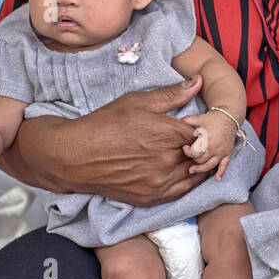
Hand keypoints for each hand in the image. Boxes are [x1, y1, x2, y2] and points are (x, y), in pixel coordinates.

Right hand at [29, 76, 210, 206]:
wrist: (75, 157)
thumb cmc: (105, 124)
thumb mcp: (138, 102)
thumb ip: (172, 94)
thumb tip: (198, 80)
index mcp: (167, 133)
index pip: (203, 132)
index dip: (203, 128)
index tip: (197, 125)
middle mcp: (167, 160)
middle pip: (202, 154)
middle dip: (203, 146)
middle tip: (199, 139)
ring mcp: (160, 182)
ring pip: (196, 174)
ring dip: (199, 164)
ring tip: (193, 153)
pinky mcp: (152, 198)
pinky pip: (183, 191)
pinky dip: (189, 180)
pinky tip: (186, 170)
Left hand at [181, 110, 236, 179]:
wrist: (229, 118)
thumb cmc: (212, 119)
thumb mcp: (199, 118)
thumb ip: (187, 121)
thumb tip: (175, 122)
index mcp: (207, 139)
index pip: (194, 152)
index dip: (187, 151)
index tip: (185, 147)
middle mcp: (215, 147)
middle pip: (200, 160)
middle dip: (193, 158)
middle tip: (190, 154)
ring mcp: (222, 152)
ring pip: (210, 165)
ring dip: (200, 169)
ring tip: (192, 170)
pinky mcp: (228, 153)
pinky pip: (224, 166)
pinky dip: (220, 173)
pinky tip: (216, 179)